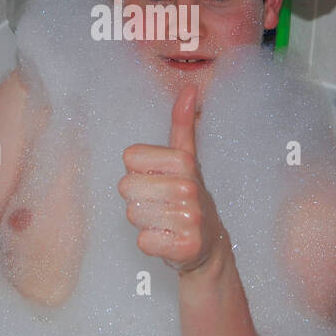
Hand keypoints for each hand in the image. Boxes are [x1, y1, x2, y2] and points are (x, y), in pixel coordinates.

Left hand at [118, 84, 226, 274]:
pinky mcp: (185, 247)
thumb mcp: (186, 159)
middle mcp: (190, 188)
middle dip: (138, 198)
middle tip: (160, 203)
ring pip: (132, 214)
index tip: (158, 179)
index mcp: (184, 162)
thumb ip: (182, 124)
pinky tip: (167, 239)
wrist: (208, 244)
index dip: (138, 171)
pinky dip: (151, 243)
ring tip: (164, 221)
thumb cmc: (188, 197)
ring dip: (144, 221)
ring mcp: (189, 219)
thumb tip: (189, 88)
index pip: (129, 158)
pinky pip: (143, 241)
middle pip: (126, 187)